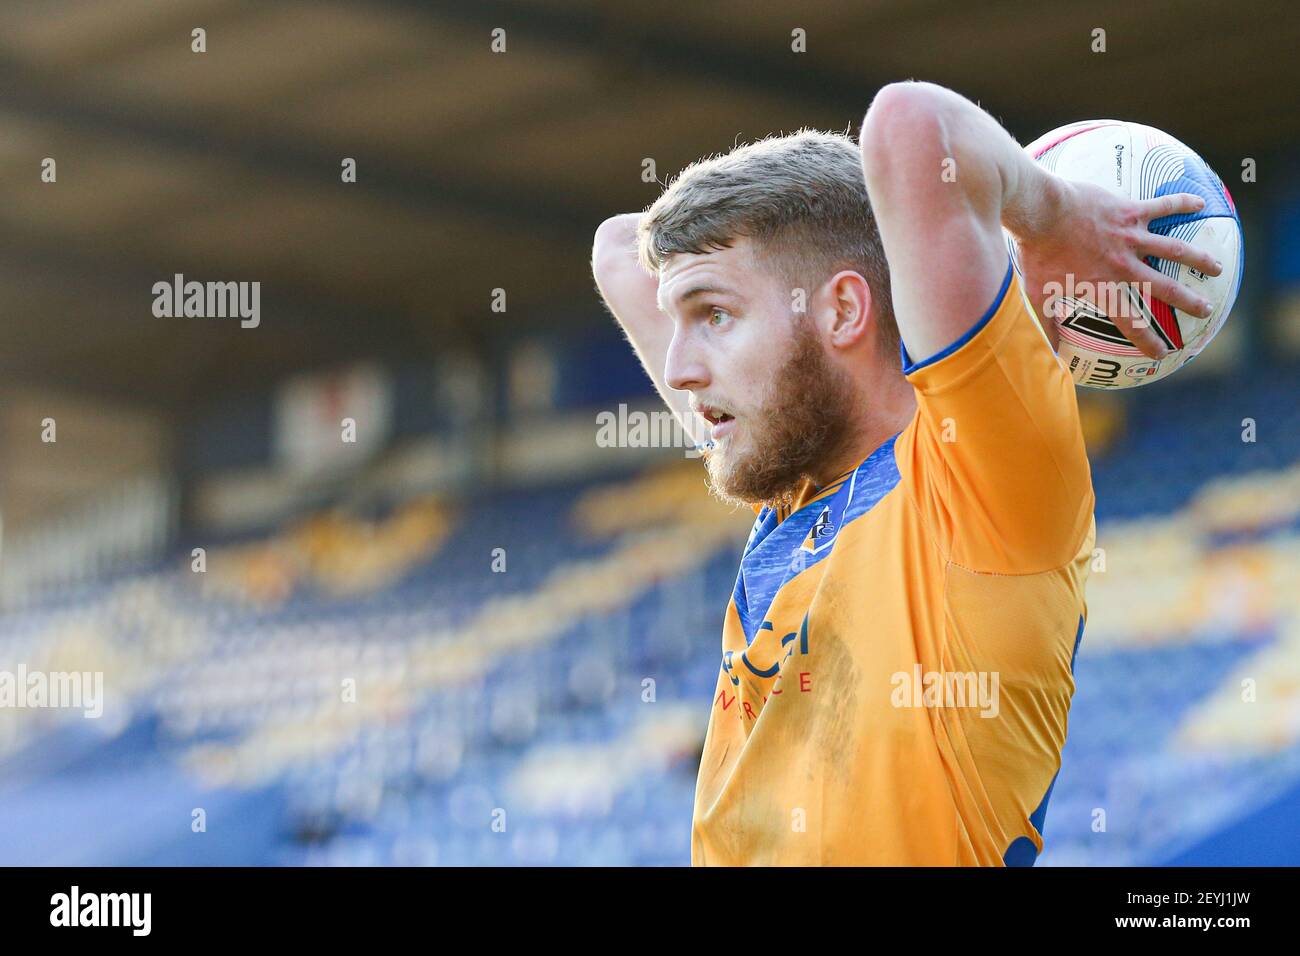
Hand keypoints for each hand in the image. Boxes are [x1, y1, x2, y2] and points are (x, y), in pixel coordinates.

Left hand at [1011, 178, 1222, 358]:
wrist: (1040, 212)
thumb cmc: (1036, 253)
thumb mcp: (1036, 294)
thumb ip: (1045, 323)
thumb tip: (1047, 352)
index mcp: (1103, 288)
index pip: (1131, 323)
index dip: (1148, 340)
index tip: (1162, 353)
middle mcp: (1123, 267)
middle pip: (1164, 289)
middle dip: (1188, 301)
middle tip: (1205, 311)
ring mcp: (1130, 238)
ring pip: (1175, 250)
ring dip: (1199, 259)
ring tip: (1217, 268)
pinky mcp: (1130, 212)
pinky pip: (1163, 207)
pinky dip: (1183, 204)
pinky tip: (1201, 203)